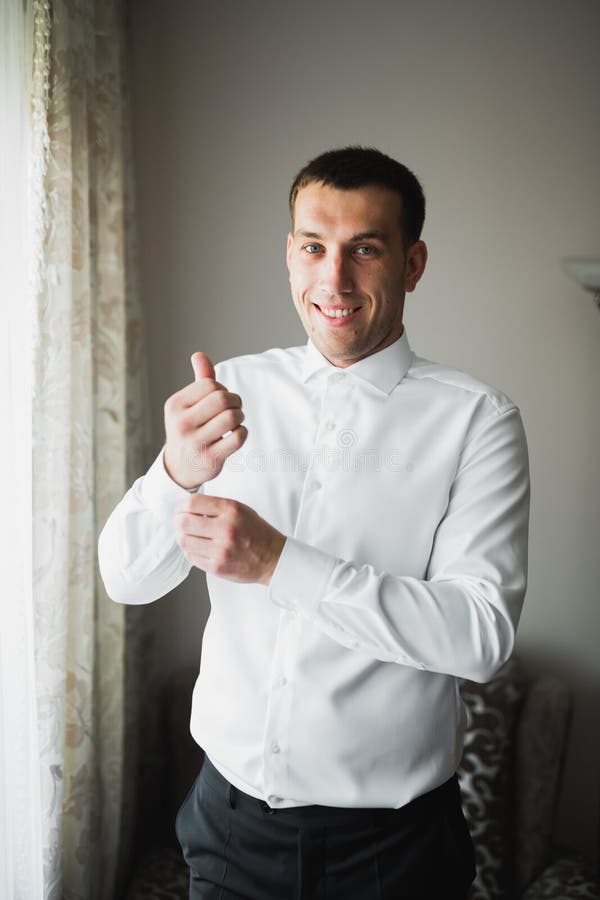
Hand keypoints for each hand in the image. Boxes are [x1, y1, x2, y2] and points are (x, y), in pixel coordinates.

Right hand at [163, 352, 247, 488]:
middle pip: (222, 399)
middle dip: (235, 401)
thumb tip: (199, 355)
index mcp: (175, 406)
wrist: (180, 467)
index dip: (222, 389)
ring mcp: (195, 443)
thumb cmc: (189, 429)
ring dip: (240, 416)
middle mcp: (181, 424)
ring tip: (235, 421)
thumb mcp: (188, 405)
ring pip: (232, 417)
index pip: (210, 384)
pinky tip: (235, 435)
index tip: (221, 399)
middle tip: (235, 408)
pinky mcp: (210, 459)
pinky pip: (238, 437)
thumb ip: (199, 380)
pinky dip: (242, 433)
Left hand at [175, 494, 285, 584]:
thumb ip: (216, 506)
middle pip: (184, 522)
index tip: (182, 509)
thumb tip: (188, 505)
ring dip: (183, 537)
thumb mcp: (241, 510)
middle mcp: (225, 529)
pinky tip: (199, 548)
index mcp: (231, 510)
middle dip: (178, 521)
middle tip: (181, 522)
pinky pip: (191, 557)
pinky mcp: (217, 566)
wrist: (274, 558)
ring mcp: (221, 550)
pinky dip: (191, 551)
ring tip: (189, 536)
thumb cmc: (257, 533)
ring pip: (184, 541)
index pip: (192, 503)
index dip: (182, 505)